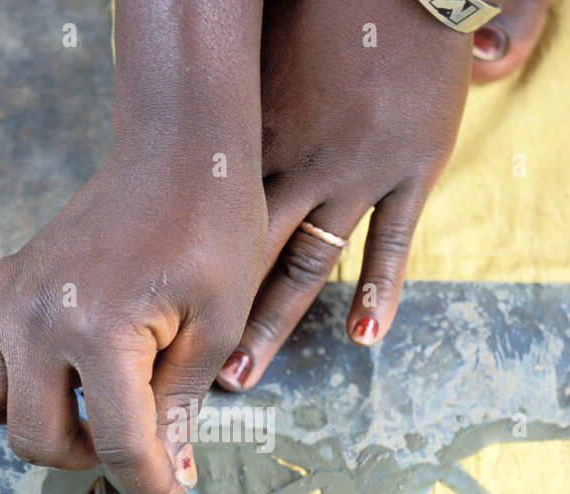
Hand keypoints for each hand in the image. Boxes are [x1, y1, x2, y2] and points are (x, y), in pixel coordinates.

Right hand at [0, 1, 265, 493]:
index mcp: (98, 336)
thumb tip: (169, 478)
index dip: (153, 492)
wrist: (180, 148)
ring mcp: (10, 297)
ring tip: (82, 401)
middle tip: (138, 435)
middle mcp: (36, 322)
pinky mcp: (3, 275)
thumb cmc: (210, 228)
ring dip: (29, 418)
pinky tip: (17, 357)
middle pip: (34, 439)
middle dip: (89, 457)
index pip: (120, 447)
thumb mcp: (214, 326)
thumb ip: (179, 406)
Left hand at [218, 0, 471, 389]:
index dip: (184, 276)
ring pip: (309, 262)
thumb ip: (238, 95)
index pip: (213, 221)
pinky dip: (380, 292)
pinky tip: (365, 339)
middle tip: (190, 375)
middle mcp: (298, 161)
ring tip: (243, 375)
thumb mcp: (266, 42)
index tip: (155, 320)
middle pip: (246, 257)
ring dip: (273, 323)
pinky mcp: (414, 164)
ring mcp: (358, 169)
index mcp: (256, 132)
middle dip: (219, 321)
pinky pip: (393, 241)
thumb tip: (198, 134)